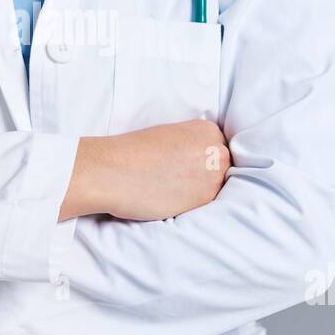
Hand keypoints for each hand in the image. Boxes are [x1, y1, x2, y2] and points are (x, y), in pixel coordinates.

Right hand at [60, 119, 230, 221]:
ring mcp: (213, 176)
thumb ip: (192, 147)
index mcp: (208, 130)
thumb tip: (201, 165)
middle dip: (205, 174)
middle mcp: (216, 151)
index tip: (184, 165)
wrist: (111, 171)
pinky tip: (170, 198)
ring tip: (171, 188)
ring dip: (199, 191)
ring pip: (216, 188)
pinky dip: (191, 205)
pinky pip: (205, 205)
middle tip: (177, 179)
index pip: (218, 148)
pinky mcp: (204, 200)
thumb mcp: (169, 137)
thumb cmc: (132, 153)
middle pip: (223, 167)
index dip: (202, 159)